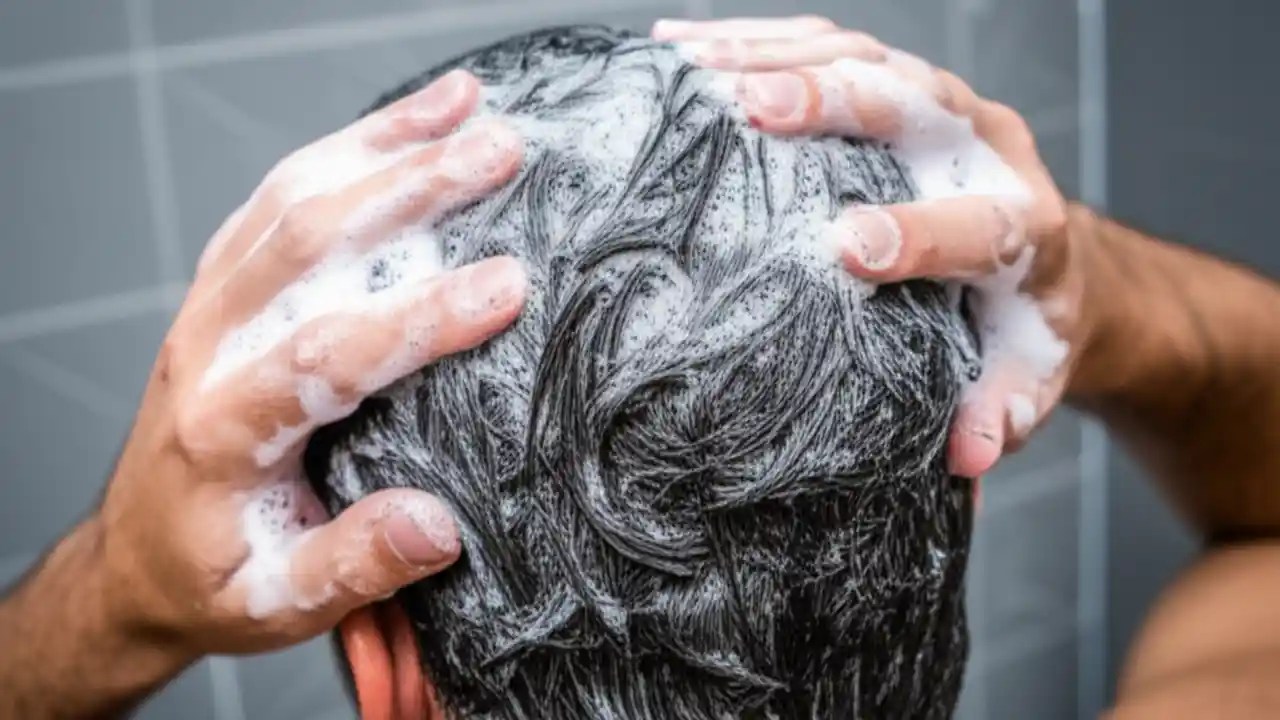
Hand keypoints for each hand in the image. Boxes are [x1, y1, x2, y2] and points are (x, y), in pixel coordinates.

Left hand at [97, 69, 525, 658]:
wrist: (136, 557)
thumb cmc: (214, 578)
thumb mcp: (278, 603)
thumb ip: (354, 565)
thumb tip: (436, 526)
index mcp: (226, 427)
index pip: (332, 353)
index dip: (424, 315)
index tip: (510, 285)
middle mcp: (209, 346)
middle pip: (309, 241)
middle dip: (413, 188)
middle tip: (503, 154)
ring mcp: (210, 305)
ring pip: (291, 196)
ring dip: (382, 144)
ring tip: (465, 104)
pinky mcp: (221, 287)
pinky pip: (275, 197)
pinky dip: (343, 149)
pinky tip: (402, 123)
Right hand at [654, 16, 1089, 478]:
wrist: (1051, 255)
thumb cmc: (1023, 323)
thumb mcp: (1024, 378)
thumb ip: (999, 411)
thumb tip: (966, 457)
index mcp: (1024, 230)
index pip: (974, 225)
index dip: (915, 233)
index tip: (848, 248)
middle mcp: (987, 147)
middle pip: (914, 104)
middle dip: (832, 101)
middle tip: (752, 107)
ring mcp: (942, 104)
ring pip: (864, 56)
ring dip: (776, 57)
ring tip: (693, 69)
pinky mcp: (899, 82)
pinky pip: (830, 44)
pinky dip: (758, 41)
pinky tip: (688, 51)